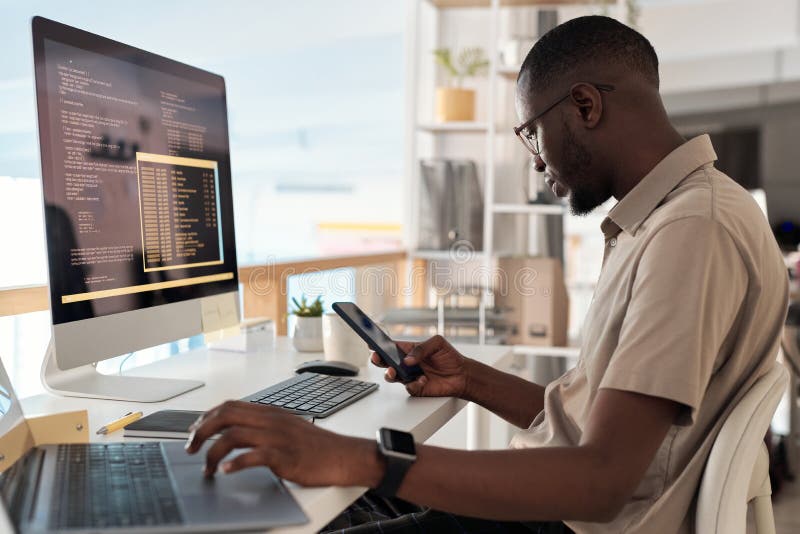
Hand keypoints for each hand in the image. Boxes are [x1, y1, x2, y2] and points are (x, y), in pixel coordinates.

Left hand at [184, 401, 381, 486]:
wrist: (342, 455)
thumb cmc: (316, 446)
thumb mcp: (287, 427)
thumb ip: (264, 427)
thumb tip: (237, 432)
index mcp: (270, 412)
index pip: (230, 406)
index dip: (207, 417)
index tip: (195, 431)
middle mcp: (271, 421)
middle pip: (226, 416)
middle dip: (201, 431)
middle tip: (191, 448)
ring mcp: (277, 437)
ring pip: (233, 435)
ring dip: (213, 452)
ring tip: (207, 468)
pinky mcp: (284, 456)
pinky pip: (254, 456)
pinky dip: (236, 464)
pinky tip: (227, 471)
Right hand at [370, 335, 470, 397]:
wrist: (462, 375)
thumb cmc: (450, 357)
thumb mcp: (438, 344)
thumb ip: (422, 348)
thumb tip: (408, 359)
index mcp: (409, 350)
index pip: (391, 346)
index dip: (380, 344)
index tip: (371, 343)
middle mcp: (406, 363)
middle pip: (386, 361)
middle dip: (378, 359)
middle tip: (377, 358)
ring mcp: (410, 376)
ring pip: (392, 376)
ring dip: (390, 373)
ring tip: (393, 371)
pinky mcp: (416, 388)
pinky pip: (409, 387)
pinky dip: (414, 384)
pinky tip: (422, 380)